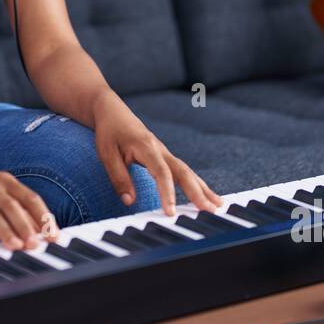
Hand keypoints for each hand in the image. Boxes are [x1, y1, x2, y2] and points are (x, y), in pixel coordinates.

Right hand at [0, 159, 60, 250]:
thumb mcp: (0, 190)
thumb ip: (19, 208)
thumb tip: (40, 231)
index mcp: (7, 181)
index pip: (30, 198)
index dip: (44, 217)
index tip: (54, 235)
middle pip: (12, 206)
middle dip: (25, 226)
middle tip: (35, 245)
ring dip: (4, 231)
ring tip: (15, 247)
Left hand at [91, 91, 222, 216]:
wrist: (112, 111)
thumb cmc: (109, 131)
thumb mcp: (106, 154)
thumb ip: (119, 178)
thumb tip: (129, 202)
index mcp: (147, 147)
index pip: (162, 173)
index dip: (168, 193)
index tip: (171, 212)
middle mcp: (160, 150)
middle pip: (184, 172)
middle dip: (198, 192)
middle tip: (210, 211)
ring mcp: (165, 153)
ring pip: (187, 171)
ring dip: (203, 188)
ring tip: (218, 205)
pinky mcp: (165, 156)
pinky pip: (183, 171)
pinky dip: (196, 183)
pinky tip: (206, 195)